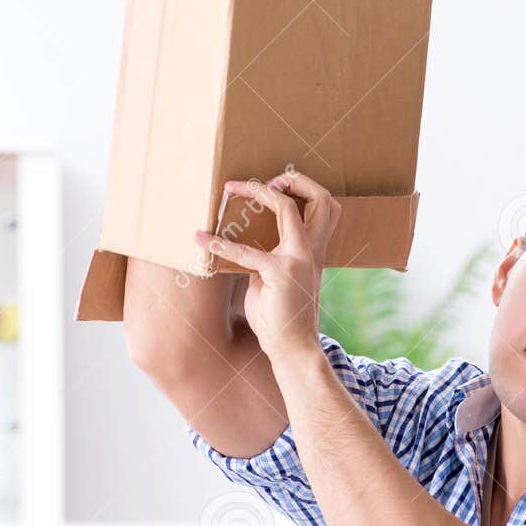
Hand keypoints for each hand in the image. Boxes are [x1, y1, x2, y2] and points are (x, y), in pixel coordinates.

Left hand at [193, 168, 339, 363]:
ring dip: (257, 191)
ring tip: (230, 188)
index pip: (325, 205)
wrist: (293, 347)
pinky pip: (246, 251)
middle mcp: (311, 249)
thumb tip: (242, 244)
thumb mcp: (276, 278)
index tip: (274, 186)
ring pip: (286, 208)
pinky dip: (220, 243)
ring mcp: (298, 258)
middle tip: (263, 179)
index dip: (303, 188)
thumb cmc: (281, 315)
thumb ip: (269, 257)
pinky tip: (201, 239)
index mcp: (314, 249)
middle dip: (293, 179)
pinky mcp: (279, 273)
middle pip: (320, 197)